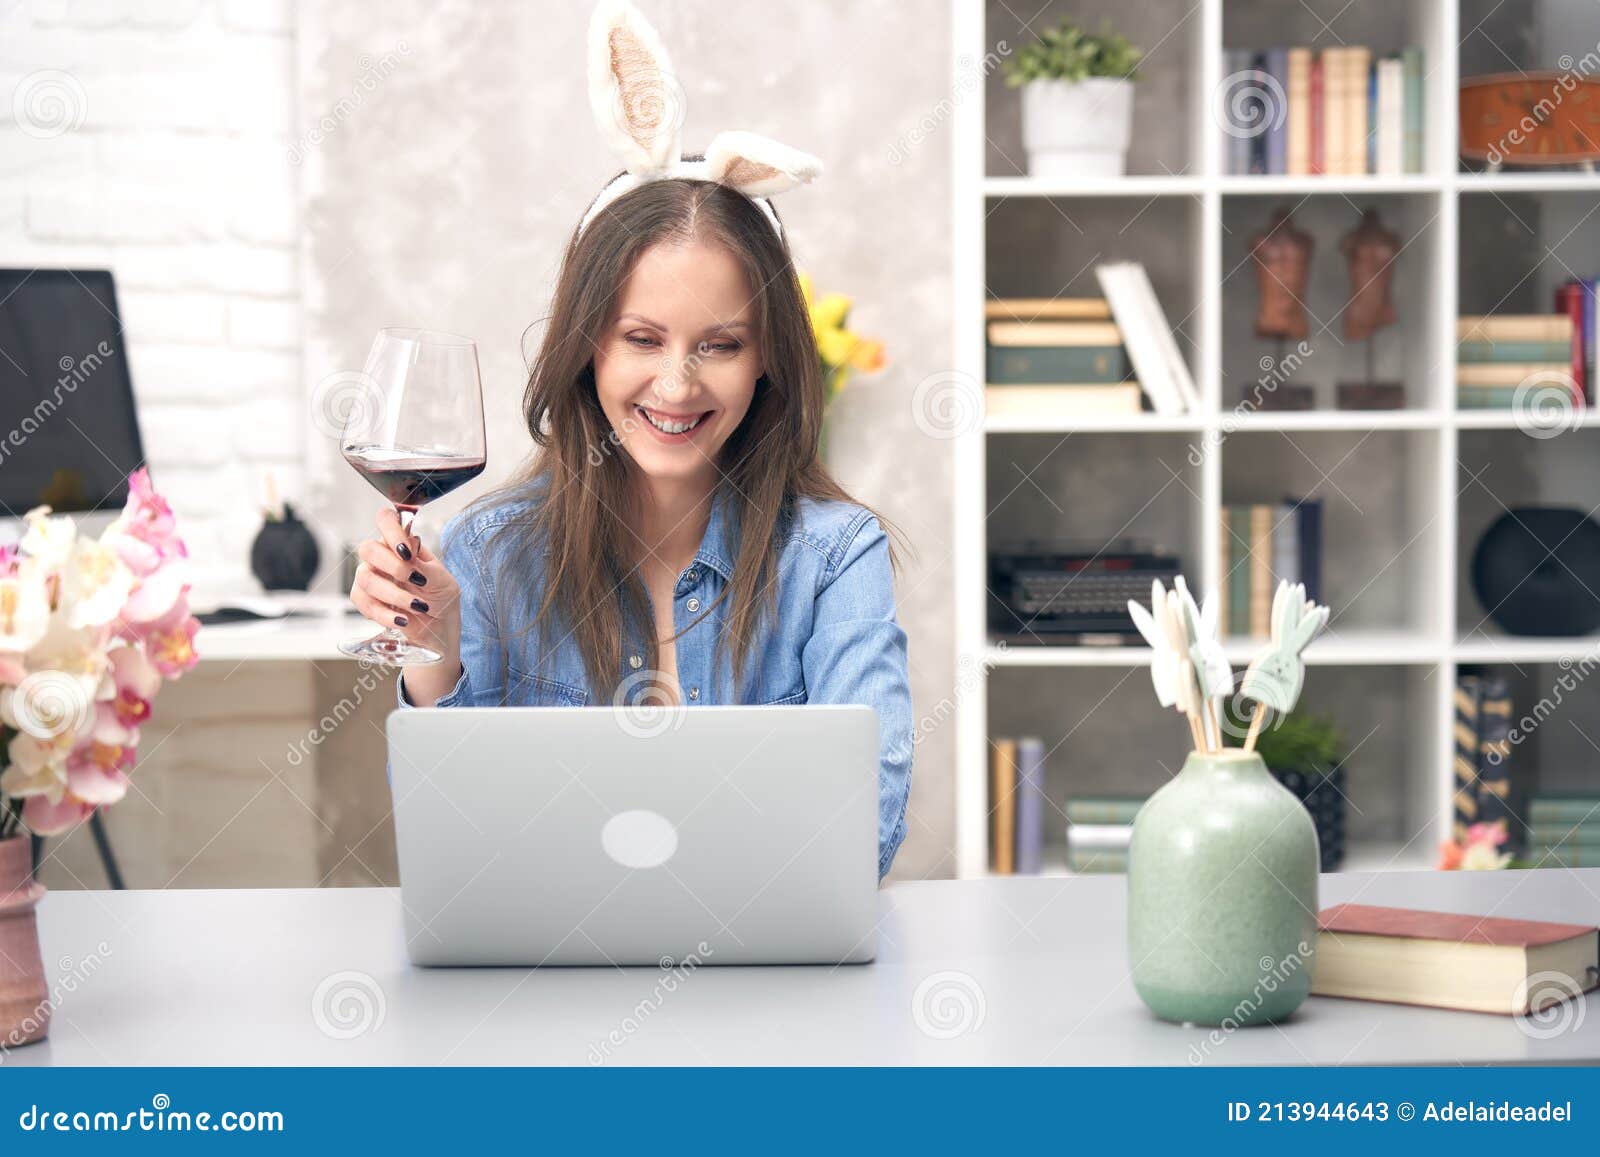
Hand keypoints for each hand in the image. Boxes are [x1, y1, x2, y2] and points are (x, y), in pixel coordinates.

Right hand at [350, 508, 461, 666]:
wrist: (438, 629)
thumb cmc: (440, 598)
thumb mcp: (442, 581)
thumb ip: (424, 566)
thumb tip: (406, 551)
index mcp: (402, 544)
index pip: (385, 520)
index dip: (391, 530)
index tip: (407, 552)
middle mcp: (382, 557)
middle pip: (368, 548)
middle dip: (393, 566)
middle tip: (416, 580)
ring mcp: (370, 578)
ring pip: (365, 578)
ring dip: (395, 594)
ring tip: (418, 606)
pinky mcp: (364, 601)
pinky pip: (363, 603)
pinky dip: (385, 614)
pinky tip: (403, 620)